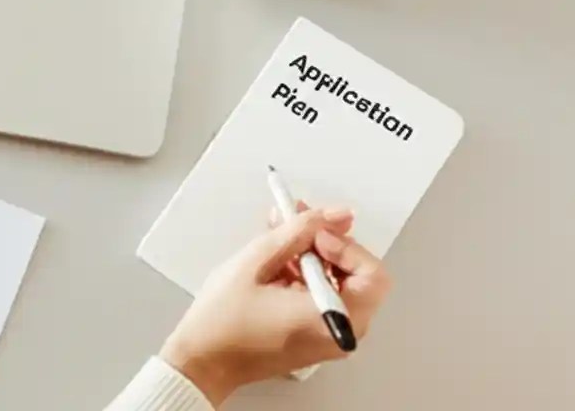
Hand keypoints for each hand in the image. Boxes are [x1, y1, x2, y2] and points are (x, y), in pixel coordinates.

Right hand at [159, 204, 391, 404]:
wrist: (203, 359)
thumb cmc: (223, 320)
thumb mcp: (257, 262)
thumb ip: (299, 232)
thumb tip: (336, 215)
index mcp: (333, 320)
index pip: (371, 273)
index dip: (344, 245)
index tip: (312, 233)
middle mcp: (342, 334)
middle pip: (358, 276)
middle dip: (326, 244)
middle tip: (294, 222)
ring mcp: (331, 338)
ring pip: (341, 283)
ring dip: (313, 256)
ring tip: (277, 237)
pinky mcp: (317, 336)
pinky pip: (326, 297)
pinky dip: (307, 275)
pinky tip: (278, 260)